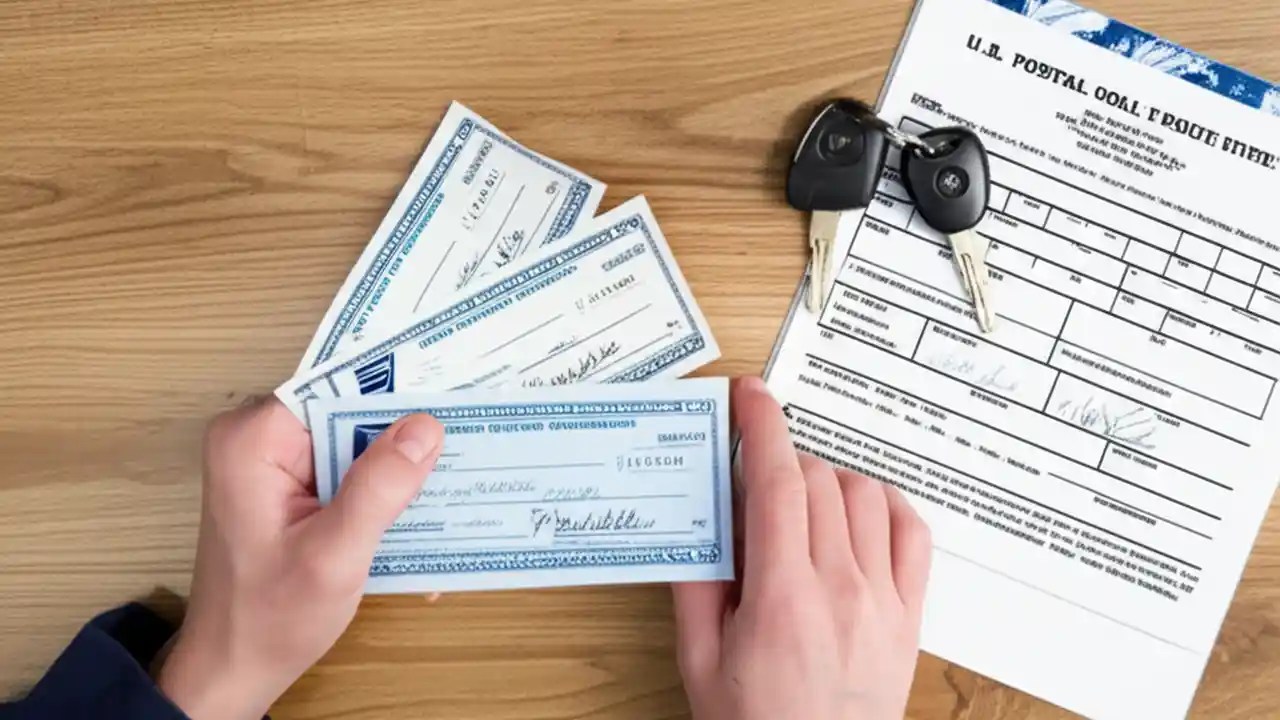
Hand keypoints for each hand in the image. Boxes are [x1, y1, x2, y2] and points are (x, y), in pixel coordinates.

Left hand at [156, 397, 442, 718]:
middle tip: (460, 451)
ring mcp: (270, 459)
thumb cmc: (270, 620)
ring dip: (395, 464)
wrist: (233, 668)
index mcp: (252, 440)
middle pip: (347, 408)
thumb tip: (426, 427)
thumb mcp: (334, 555)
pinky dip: (378, 487)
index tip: (451, 402)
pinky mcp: (286, 482)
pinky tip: (411, 511)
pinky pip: (345, 463)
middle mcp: (255, 437)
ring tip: (444, 484)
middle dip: (400, 434)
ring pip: (352, 436)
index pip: (336, 387)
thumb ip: (379, 488)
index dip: (394, 395)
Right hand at [673, 377, 931, 719]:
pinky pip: (913, 533)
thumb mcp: (701, 660)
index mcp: (783, 599)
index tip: (752, 395)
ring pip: (864, 495)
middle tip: (754, 485)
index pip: (778, 484)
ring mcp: (883, 601)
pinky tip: (859, 514)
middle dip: (781, 463)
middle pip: (818, 481)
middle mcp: (841, 590)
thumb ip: (696, 584)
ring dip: (828, 482)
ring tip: (800, 509)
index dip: (764, 427)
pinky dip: (886, 506)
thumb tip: (696, 519)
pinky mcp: (910, 616)